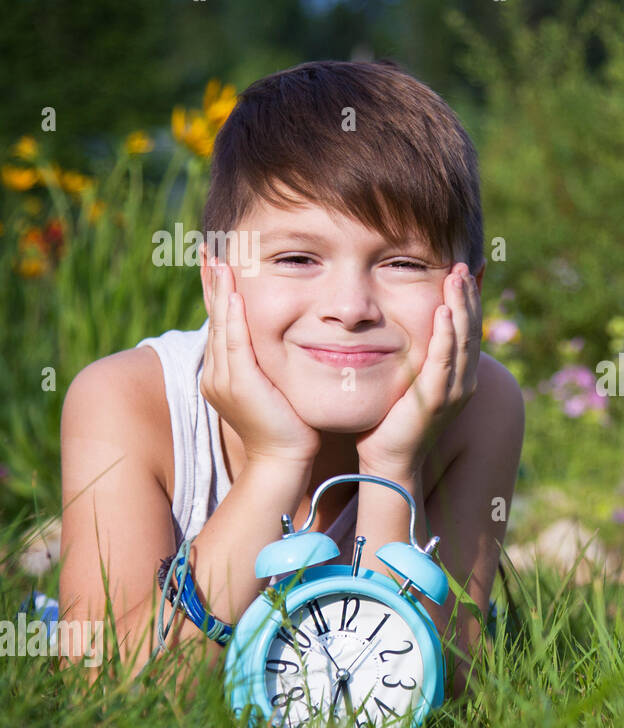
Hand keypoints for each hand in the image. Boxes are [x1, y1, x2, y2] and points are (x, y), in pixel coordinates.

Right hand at [199, 257, 321, 466]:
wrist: (284, 459)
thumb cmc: (289, 425)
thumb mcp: (276, 385)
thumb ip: (271, 362)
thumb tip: (285, 336)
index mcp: (223, 371)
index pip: (220, 321)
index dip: (216, 290)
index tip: (216, 259)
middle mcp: (216, 372)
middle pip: (214, 317)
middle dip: (211, 281)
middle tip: (209, 247)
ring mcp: (223, 379)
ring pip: (221, 325)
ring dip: (220, 290)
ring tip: (218, 259)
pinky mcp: (239, 385)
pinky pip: (234, 345)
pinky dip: (235, 318)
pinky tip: (236, 294)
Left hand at [355, 263, 481, 474]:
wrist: (388, 460)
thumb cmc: (391, 421)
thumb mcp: (407, 380)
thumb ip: (414, 356)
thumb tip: (401, 326)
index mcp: (459, 377)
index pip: (467, 331)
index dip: (466, 301)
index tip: (459, 272)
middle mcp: (464, 382)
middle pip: (470, 330)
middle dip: (466, 296)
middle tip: (460, 265)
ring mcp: (454, 391)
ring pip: (462, 340)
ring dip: (460, 306)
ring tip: (455, 277)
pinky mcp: (437, 399)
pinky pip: (444, 360)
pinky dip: (445, 334)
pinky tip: (442, 310)